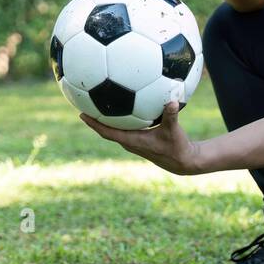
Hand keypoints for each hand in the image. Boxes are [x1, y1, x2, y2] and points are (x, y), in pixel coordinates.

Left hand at [79, 102, 202, 175]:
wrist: (181, 161)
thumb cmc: (176, 147)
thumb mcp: (173, 131)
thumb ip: (171, 116)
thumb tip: (171, 102)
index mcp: (132, 141)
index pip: (107, 132)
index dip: (94, 124)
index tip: (82, 114)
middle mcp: (129, 142)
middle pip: (106, 130)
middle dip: (94, 119)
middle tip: (82, 104)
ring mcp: (133, 142)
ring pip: (114, 130)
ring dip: (104, 119)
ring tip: (95, 104)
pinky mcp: (139, 140)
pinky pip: (123, 128)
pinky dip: (118, 119)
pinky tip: (120, 106)